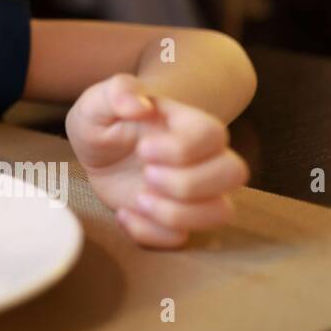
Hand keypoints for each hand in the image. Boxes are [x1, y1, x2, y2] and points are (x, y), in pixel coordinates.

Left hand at [65, 73, 249, 247]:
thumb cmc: (104, 119)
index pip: (213, 134)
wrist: (96, 150)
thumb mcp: (98, 101)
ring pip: (221, 211)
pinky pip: (183, 238)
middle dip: (189, 182)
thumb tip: (140, 105)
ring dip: (178, 213)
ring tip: (138, 200)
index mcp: (186, 124)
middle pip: (234, 173)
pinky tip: (124, 214)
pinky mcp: (175, 219)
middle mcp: (200, 158)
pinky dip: (151, 232)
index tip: (143, 149)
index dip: (183, 148)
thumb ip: (117, 92)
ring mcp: (192, 192)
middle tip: (147, 175)